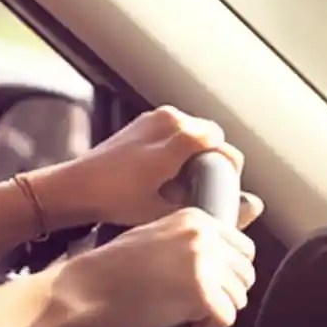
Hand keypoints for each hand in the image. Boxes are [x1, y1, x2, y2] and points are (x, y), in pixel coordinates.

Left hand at [40, 106, 261, 227]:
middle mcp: (169, 119)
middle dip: (207, 164)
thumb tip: (253, 205)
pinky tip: (161, 175)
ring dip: (191, 158)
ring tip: (175, 185)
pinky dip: (175, 151)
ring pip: (193, 136)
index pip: (223, 148)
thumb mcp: (164, 209)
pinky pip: (175, 133)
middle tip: (193, 192)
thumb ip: (209, 204)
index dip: (225, 173)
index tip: (214, 193)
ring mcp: (154, 116)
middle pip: (209, 140)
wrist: (72, 187)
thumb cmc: (114, 200)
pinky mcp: (143, 121)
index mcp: (178, 136)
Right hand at [49, 206, 260, 326]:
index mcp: (192, 218)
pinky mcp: (200, 294)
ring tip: (180, 312)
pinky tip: (182, 325)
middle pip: (245, 273)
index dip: (223, 272)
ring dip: (214, 311)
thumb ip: (188, 240)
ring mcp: (203, 263)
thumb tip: (226, 251)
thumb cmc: (104, 272)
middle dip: (223, 292)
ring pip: (239, 297)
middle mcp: (202, 235)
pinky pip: (227, 319)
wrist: (77, 294)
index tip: (198, 283)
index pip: (242, 246)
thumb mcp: (150, 239)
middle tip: (190, 302)